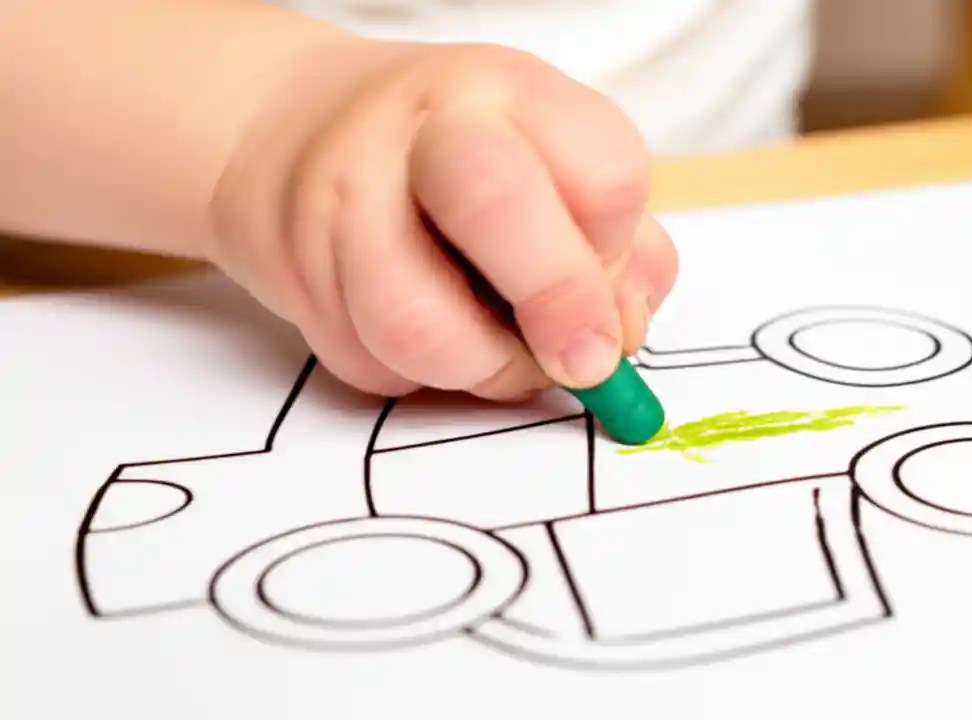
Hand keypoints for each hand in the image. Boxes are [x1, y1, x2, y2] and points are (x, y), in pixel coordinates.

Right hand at [208, 39, 676, 401]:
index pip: (603, 172)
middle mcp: (421, 127)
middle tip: (583, 366)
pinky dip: (418, 379)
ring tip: (498, 358)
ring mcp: (343, 196)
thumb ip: (617, 253)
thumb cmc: (458, 162)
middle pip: (495, 204)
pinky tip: (429, 339)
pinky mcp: (294, 272)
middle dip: (556, 303)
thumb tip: (620, 337)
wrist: (292, 129)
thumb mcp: (556, 170)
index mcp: (511, 91)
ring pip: (415, 323)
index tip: (613, 305)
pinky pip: (372, 363)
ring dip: (481, 371)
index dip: (616, 260)